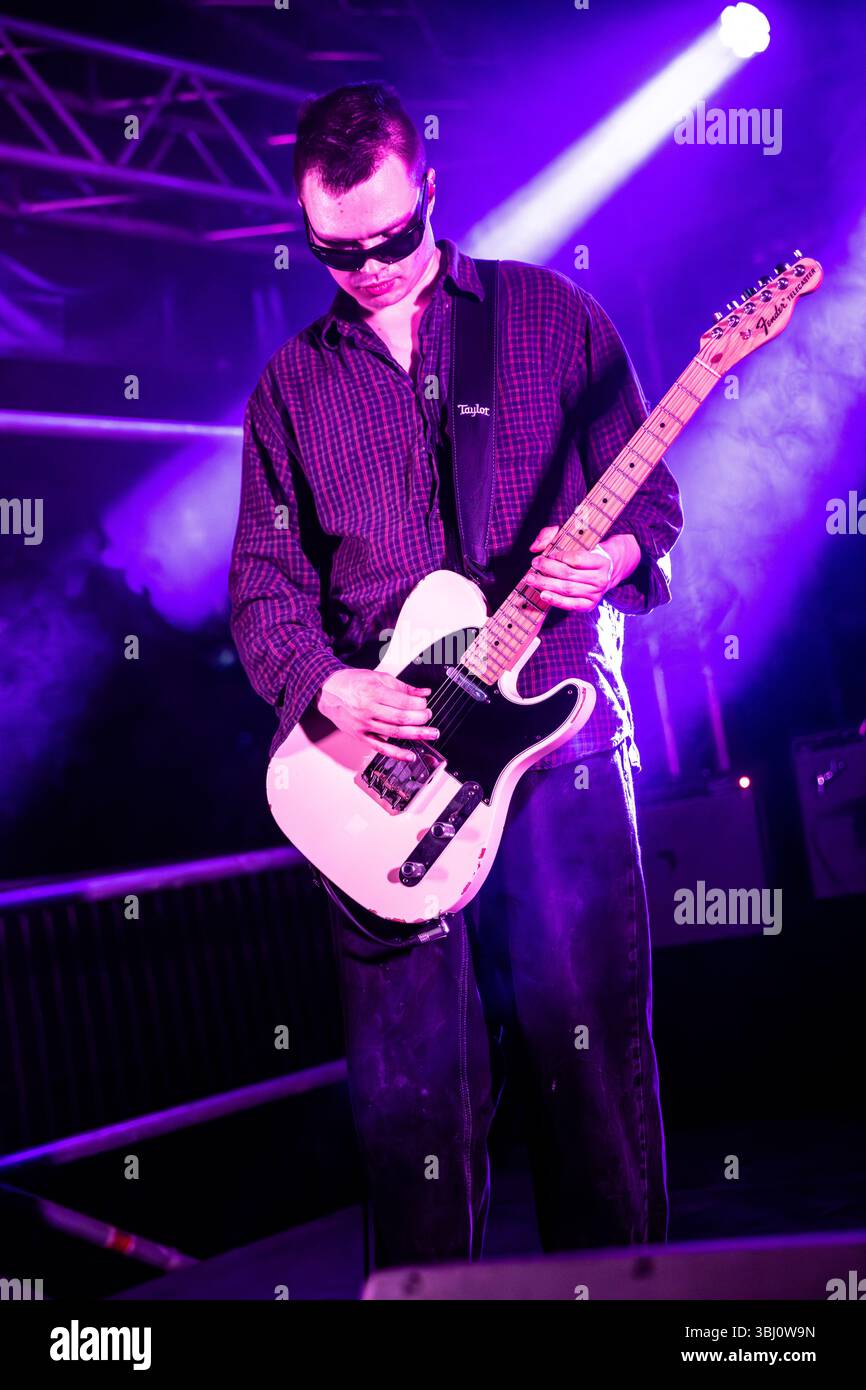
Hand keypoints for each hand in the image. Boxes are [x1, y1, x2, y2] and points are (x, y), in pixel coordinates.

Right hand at [316, 668, 437, 761]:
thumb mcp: (377, 677)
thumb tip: (423, 692)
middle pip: (401, 718)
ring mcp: (363, 724)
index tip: (425, 704)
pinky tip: (410, 756)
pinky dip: (396, 753)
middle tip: (429, 717)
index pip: (404, 702)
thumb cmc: (351, 683)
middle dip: (420, 719)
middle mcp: (368, 709)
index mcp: (373, 692)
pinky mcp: (360, 736)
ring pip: (394, 733)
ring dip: (416, 735)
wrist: (327, 691)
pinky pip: (380, 748)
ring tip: (431, 734)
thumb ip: (402, 686)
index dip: (419, 705)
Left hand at [528, 529, 640, 611]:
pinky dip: (555, 600)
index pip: (577, 559)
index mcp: (601, 561)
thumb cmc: (585, 553)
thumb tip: (534, 547)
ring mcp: (596, 594)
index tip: (547, 554)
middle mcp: (601, 579)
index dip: (560, 557)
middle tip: (534, 564)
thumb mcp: (574, 539)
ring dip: (546, 584)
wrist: (606, 572)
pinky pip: (570, 604)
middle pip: (569, 574)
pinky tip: (543, 595)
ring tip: (531, 579)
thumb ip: (551, 535)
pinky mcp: (589, 605)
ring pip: (567, 589)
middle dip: (548, 569)